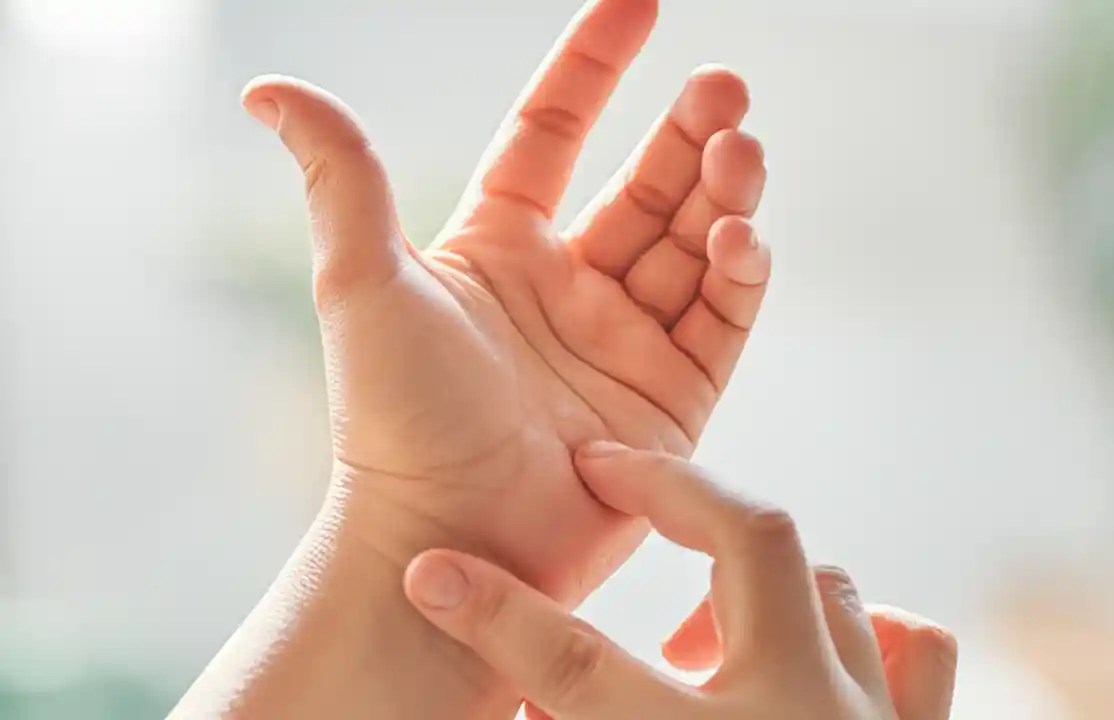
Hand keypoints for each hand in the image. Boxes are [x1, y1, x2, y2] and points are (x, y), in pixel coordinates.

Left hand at [240, 0, 768, 601]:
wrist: (447, 543)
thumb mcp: (363, 285)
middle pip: (645, 184)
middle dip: (688, 132)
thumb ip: (342, 178)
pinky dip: (739, 275)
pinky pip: (720, 320)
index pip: (556, 133)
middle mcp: (569, 288)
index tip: (640, 5)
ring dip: (723, 193)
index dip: (595, 65)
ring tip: (739, 150)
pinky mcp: (672, 401)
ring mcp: (625, 343)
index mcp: (500, 249)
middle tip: (723, 90)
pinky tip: (740, 236)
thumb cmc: (394, 423)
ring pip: (693, 244)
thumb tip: (268, 87)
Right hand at [404, 444, 958, 719]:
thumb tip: (508, 707)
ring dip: (753, 579)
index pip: (574, 671)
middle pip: (751, 545)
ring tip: (690, 622)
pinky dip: (857, 633)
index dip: (494, 611)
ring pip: (833, 584)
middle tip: (608, 472)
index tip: (429, 571)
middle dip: (670, 488)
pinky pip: (915, 651)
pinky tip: (796, 657)